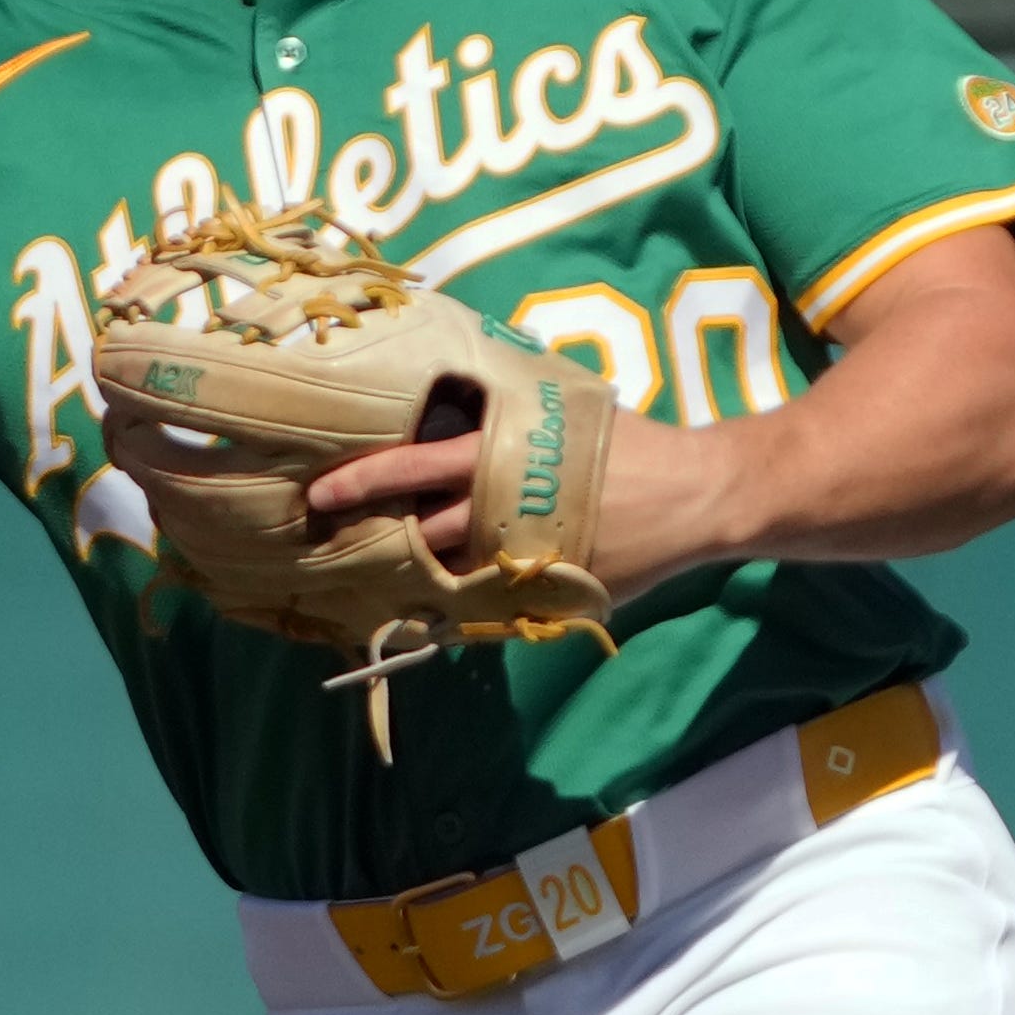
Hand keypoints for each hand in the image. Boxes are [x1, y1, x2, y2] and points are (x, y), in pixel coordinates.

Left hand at [304, 408, 741, 602]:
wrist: (696, 495)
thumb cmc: (623, 445)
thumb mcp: (560, 409)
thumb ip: (504, 415)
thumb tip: (455, 401)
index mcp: (497, 460)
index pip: (412, 467)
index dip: (363, 481)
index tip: (319, 494)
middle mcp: (501, 509)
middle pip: (420, 530)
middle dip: (376, 538)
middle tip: (329, 543)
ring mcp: (523, 558)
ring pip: (448, 573)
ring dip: (411, 576)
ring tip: (371, 578)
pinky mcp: (547, 593)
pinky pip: (489, 607)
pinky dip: (457, 610)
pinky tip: (430, 613)